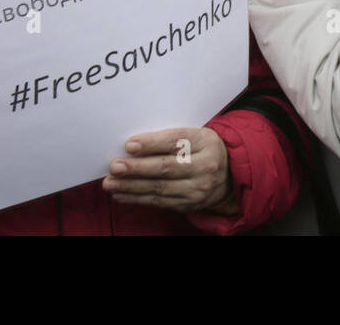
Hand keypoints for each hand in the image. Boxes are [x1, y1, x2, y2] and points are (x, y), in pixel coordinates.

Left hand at [102, 126, 235, 213]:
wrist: (228, 174)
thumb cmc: (202, 149)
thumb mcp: (194, 135)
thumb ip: (168, 138)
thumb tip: (134, 145)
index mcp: (206, 142)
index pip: (176, 141)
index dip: (152, 143)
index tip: (129, 145)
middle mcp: (205, 167)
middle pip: (166, 168)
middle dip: (137, 169)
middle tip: (115, 167)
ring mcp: (198, 189)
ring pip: (160, 188)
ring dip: (131, 187)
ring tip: (111, 183)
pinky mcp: (189, 204)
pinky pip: (160, 202)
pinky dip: (138, 199)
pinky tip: (121, 194)